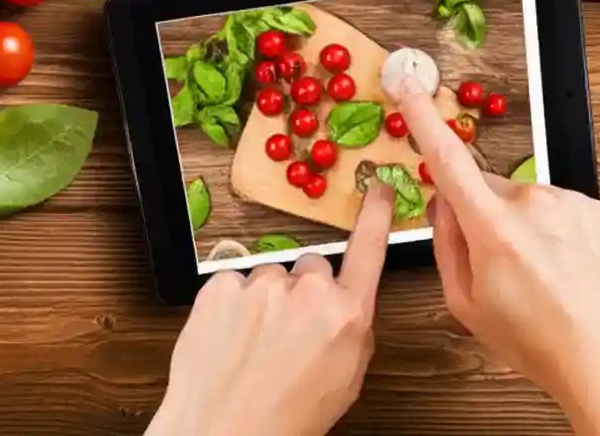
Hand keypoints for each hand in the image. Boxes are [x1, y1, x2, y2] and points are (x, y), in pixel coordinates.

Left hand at [145, 184, 394, 435]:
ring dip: (265, 303)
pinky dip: (230, 308)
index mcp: (347, 316)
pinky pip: (233, 282)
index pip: (370, 249)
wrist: (221, 435)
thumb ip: (353, 335)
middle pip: (313, 268)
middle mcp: (308, 292)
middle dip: (304, 292)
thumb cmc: (285, 420)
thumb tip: (346, 312)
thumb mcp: (345, 383)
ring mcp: (262, 285)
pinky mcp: (221, 286)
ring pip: (271, 278)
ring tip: (253, 347)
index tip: (378, 187)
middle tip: (288, 333)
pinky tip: (230, 340)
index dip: (376, 215)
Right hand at [398, 78, 599, 435]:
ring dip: (523, 229)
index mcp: (493, 229)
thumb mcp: (466, 304)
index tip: (410, 85)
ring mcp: (569, 203)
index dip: (423, 118)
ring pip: (525, 202)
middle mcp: (533, 205)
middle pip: (486, 191)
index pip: (448, 158)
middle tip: (499, 269)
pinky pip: (558, 209)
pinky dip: (554, 234)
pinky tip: (564, 271)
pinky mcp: (596, 209)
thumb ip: (445, 243)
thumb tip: (441, 203)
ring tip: (540, 278)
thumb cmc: (538, 341)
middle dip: (482, 217)